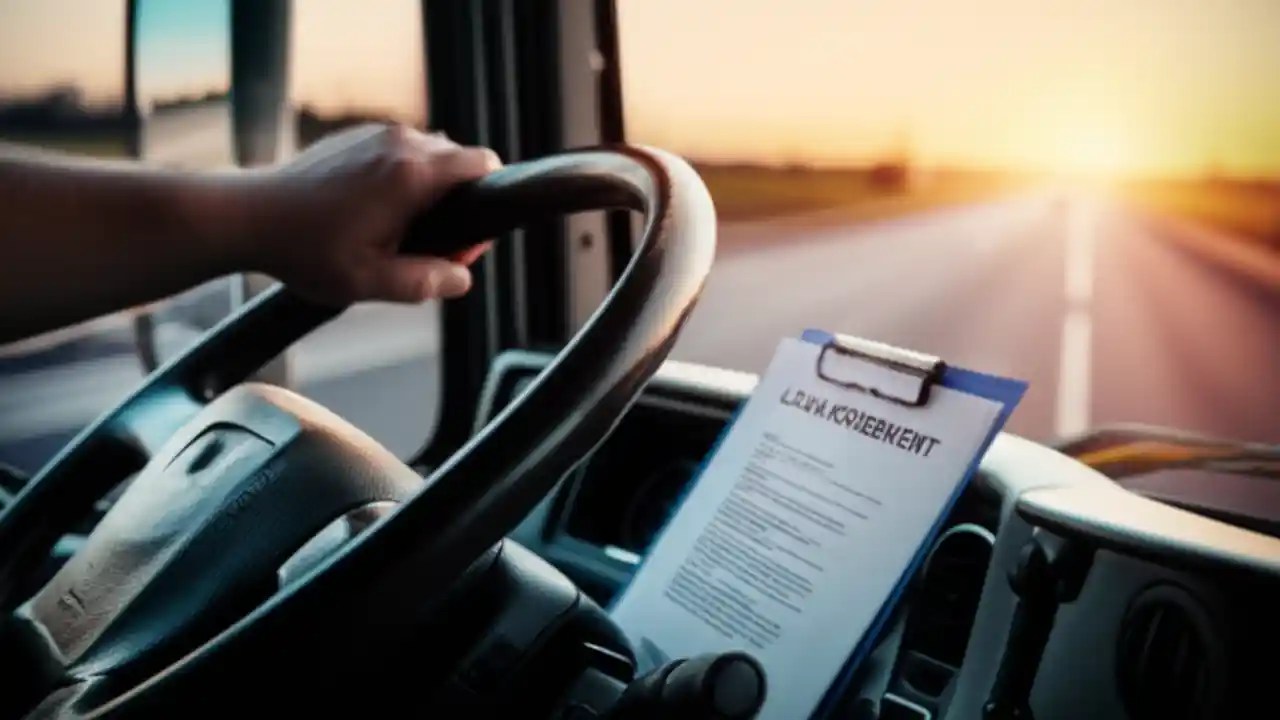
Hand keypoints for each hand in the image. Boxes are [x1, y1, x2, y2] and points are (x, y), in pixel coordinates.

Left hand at [243, 123, 499, 304]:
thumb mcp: (370, 282)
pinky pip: (401, 152)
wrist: (247, 217)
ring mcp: (375, 134)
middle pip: (459, 162)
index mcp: (412, 174)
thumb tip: (461, 280)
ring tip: (398, 232)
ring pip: (430, 156)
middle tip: (429, 248)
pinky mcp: (356, 136)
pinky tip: (374, 215)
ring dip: (429, 191)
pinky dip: (402, 179)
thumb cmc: (305, 251)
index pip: (483, 164)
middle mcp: (399, 143)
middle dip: (458, 203)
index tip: (465, 238)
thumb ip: (426, 282)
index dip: (488, 200)